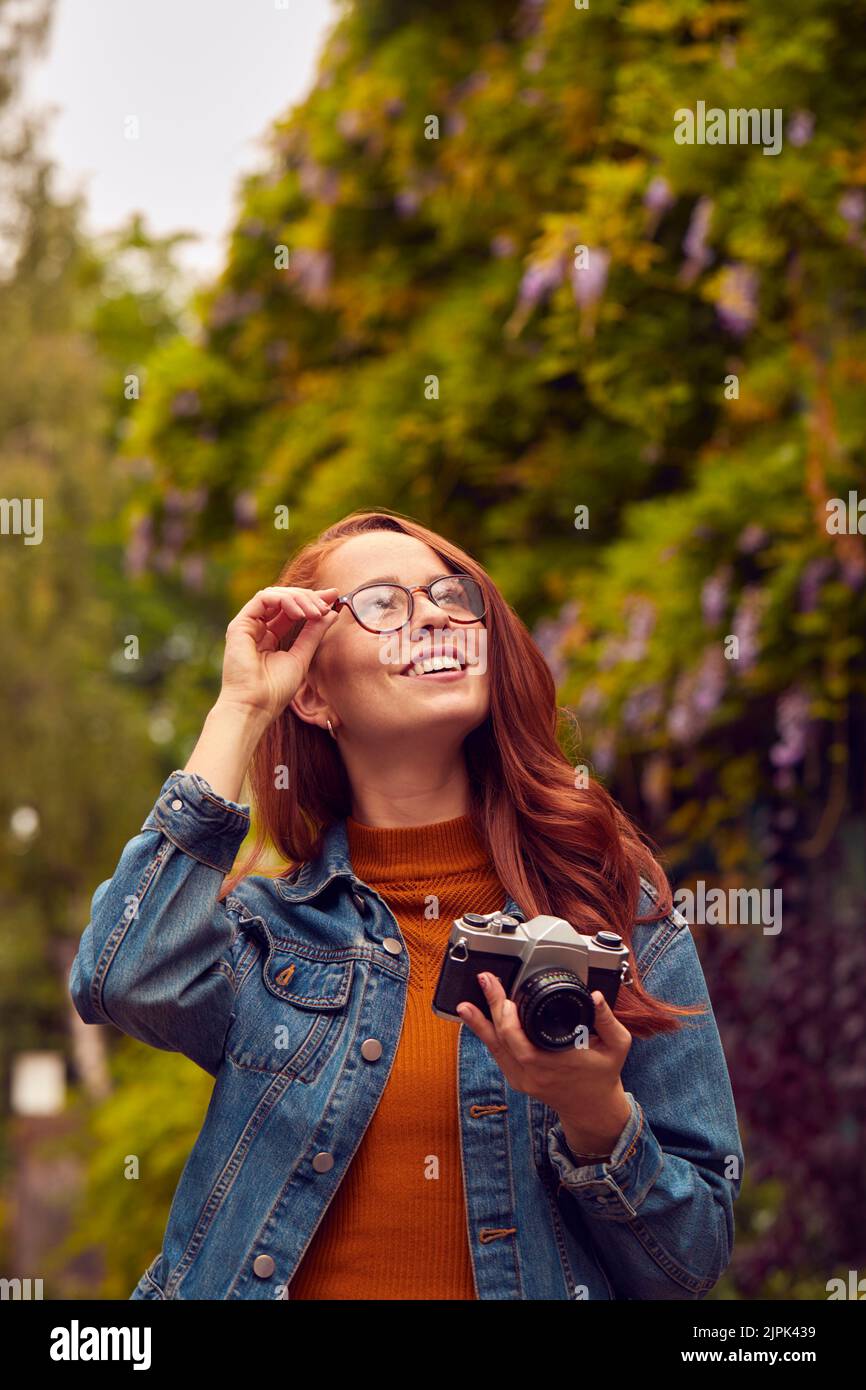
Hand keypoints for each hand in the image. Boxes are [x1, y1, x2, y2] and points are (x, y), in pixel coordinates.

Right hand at [219, 585, 340, 723]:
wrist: (255, 707)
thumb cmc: (275, 690)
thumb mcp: (302, 656)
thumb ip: (313, 633)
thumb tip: (331, 612)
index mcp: (270, 637)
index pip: (291, 610)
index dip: (312, 601)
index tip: (334, 597)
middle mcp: (257, 628)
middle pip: (284, 599)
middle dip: (308, 598)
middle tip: (326, 605)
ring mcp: (248, 625)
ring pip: (274, 595)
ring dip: (299, 599)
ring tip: (316, 613)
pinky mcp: (239, 625)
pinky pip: (263, 598)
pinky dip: (285, 600)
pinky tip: (301, 614)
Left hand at [456, 972, 632, 1152]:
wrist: (594, 1109)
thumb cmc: (604, 1074)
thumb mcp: (617, 1045)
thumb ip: (607, 1019)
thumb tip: (596, 996)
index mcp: (555, 1064)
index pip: (522, 1042)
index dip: (510, 1019)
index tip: (508, 997)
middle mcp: (534, 1074)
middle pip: (503, 1040)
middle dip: (492, 1008)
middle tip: (486, 981)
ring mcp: (523, 1079)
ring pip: (494, 1049)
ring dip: (479, 1024)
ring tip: (464, 1004)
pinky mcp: (518, 1080)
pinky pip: (498, 1055)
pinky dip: (487, 1036)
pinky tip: (477, 1020)